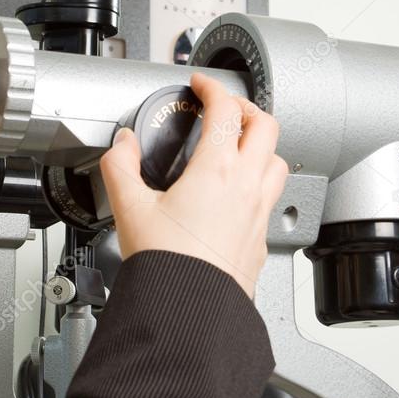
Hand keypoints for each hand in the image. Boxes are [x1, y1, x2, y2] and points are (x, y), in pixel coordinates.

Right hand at [98, 72, 288, 297]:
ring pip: (278, 160)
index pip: (226, 109)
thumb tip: (122, 145)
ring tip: (239, 146)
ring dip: (261, 145)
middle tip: (224, 109)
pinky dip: (260, 182)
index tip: (202, 85)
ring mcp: (259, 212)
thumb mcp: (130, 207)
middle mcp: (247, 186)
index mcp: (218, 169)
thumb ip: (121, 167)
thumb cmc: (167, 265)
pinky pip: (272, 197)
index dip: (213, 87)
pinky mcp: (261, 237)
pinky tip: (239, 192)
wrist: (190, 312)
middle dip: (245, 109)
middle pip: (266, 125)